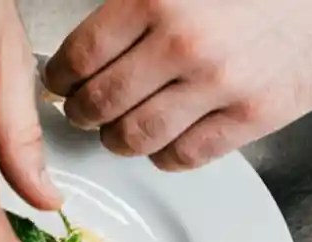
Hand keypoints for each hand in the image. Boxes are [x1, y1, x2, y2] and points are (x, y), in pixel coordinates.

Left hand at [43, 0, 311, 170]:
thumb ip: (149, 0)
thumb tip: (106, 32)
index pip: (83, 52)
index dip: (61, 75)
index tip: (60, 81)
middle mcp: (184, 45)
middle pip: (102, 100)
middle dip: (83, 111)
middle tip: (82, 110)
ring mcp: (219, 87)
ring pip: (137, 136)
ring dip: (118, 139)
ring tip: (118, 131)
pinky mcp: (252, 118)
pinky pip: (186, 155)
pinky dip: (164, 156)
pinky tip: (163, 143)